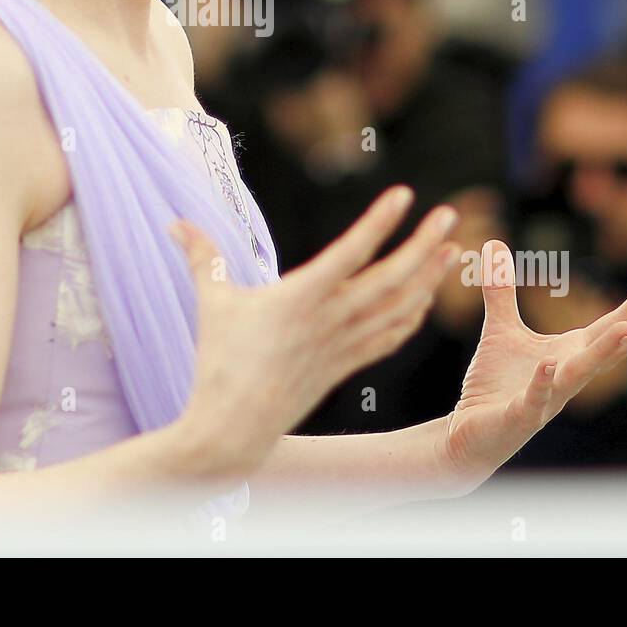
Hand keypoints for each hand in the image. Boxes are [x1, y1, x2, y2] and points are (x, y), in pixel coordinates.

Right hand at [171, 187, 460, 476]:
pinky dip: (411, 316)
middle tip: (451, 216)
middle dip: (423, 245)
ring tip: (452, 252)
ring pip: (397, 309)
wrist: (232, 431)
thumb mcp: (211, 303)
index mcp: (299, 298)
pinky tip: (424, 299)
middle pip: (389, 279)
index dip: (379, 222)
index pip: (350, 252)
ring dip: (429, 279)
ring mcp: (342, 346)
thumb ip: (200, 256)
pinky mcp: (344, 368)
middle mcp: (329, 320)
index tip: (404, 195)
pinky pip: (388, 338)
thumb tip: (174, 221)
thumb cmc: (217, 364)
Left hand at [435, 240, 626, 491]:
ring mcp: (549, 398)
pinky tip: (550, 364)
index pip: (610, 327)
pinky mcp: (520, 415)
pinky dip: (543, 382)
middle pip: (609, 349)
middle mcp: (568, 376)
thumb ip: (502, 291)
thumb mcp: (501, 329)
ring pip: (582, 374)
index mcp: (569, 354)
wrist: (472, 431)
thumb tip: (493, 244)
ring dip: (605, 353)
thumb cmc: (496, 384)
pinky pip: (535, 398)